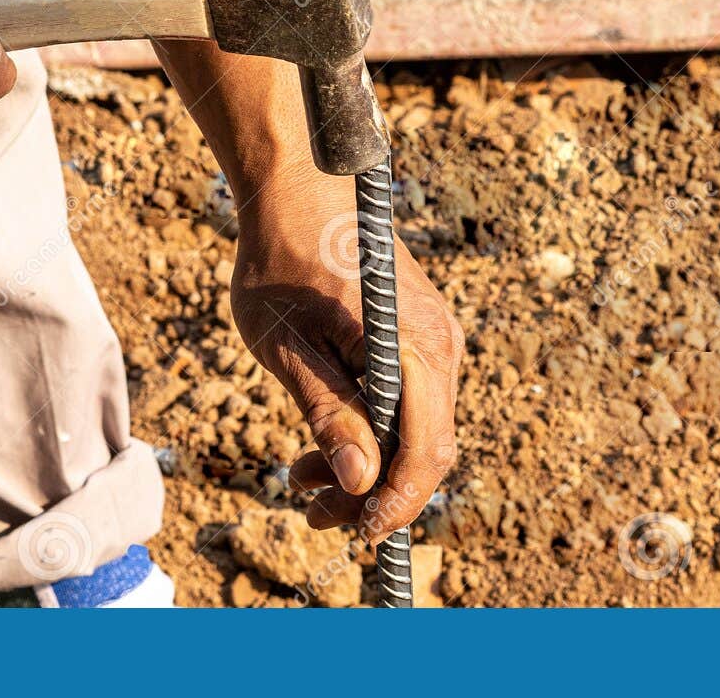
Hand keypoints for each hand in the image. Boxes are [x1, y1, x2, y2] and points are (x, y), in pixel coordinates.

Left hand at [231, 165, 462, 542]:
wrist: (298, 186)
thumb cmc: (281, 259)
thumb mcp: (287, 347)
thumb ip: (327, 414)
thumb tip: (361, 483)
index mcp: (410, 345)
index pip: (424, 448)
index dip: (396, 502)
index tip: (357, 533)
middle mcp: (438, 342)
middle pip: (426, 444)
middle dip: (376, 491)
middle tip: (314, 515)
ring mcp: (434, 335)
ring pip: (416, 424)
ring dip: (368, 462)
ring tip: (301, 479)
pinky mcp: (419, 331)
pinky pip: (409, 396)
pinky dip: (371, 427)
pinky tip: (323, 439)